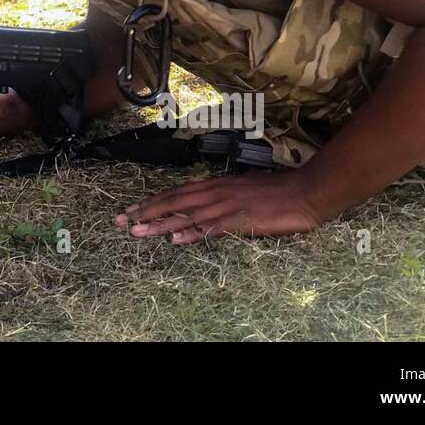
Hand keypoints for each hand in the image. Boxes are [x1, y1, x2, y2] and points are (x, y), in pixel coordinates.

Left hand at [114, 172, 326, 243]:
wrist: (304, 191)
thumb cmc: (274, 192)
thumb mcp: (239, 191)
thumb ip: (216, 198)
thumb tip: (194, 209)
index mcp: (215, 185)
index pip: (176, 193)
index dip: (151, 202)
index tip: (129, 210)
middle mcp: (216, 192)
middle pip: (174, 202)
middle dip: (145, 212)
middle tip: (120, 221)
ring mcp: (228, 205)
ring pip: (187, 215)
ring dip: (160, 223)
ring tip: (137, 231)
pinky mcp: (242, 219)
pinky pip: (213, 228)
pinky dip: (193, 233)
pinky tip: (177, 239)